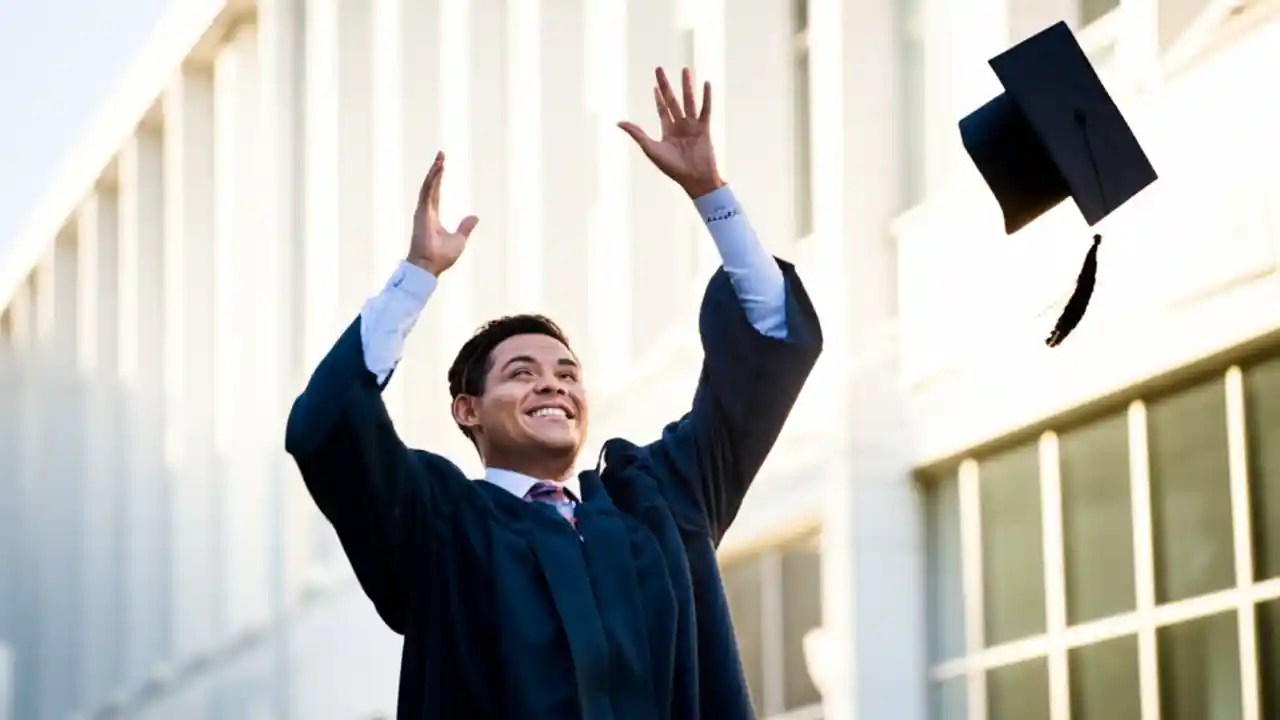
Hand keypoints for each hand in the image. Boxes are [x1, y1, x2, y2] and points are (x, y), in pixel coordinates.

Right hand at [408, 151, 478, 275]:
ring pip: (428, 185)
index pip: (435, 192)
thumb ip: (465, 227)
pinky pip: (427, 191)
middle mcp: (425, 211)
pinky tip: (438, 169)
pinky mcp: (422, 212)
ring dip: (434, 171)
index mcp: (432, 216)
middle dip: (436, 169)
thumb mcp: (459, 240)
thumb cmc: (441, 257)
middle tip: (441, 154)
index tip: (442, 165)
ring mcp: (422, 211)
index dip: (438, 178)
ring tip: (441, 158)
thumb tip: (475, 217)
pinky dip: (433, 180)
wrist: (429, 267)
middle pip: (431, 185)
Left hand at [618, 67, 724, 198]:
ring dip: (686, 85)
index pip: (661, 110)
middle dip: (665, 85)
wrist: (695, 179)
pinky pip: (705, 110)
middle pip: (671, 100)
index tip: (655, 85)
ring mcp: (692, 126)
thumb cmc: (673, 169)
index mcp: (667, 132)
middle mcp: (680, 126)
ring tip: (685, 69)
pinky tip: (706, 84)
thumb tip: (618, 122)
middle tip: (659, 69)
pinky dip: (706, 97)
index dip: (658, 97)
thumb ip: (637, 133)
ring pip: (688, 100)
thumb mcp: (651, 149)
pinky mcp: (704, 128)